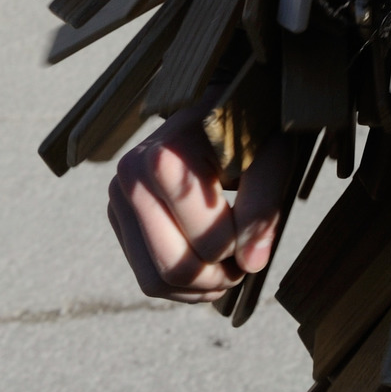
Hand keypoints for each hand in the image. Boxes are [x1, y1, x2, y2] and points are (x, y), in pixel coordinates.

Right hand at [108, 109, 294, 302]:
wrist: (223, 104)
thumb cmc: (251, 130)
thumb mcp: (271, 160)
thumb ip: (263, 209)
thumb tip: (253, 264)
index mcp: (164, 159)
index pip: (208, 242)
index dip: (239, 246)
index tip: (256, 229)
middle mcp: (129, 177)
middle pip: (174, 268)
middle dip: (217, 276)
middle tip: (246, 261)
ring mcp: (119, 199)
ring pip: (155, 281)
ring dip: (199, 287)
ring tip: (230, 264)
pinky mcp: (120, 218)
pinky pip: (147, 276)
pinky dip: (181, 285)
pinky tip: (209, 263)